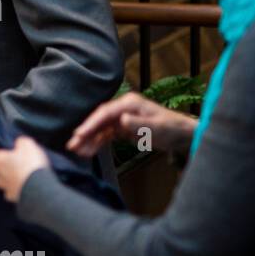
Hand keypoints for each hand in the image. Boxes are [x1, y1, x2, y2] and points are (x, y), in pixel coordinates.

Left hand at [0, 137, 50, 202]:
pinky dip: (18, 187)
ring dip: (11, 176)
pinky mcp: (14, 198)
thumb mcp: (27, 144)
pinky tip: (26, 184)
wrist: (40, 190)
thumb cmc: (30, 164)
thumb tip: (18, 144)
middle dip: (5, 162)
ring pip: (5, 180)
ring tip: (22, 172)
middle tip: (15, 157)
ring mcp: (5, 188)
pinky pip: (13, 190)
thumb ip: (19, 142)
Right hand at [66, 91, 195, 157]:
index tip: (80, 133)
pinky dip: (97, 143)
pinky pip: (105, 136)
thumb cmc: (172, 128)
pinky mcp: (122, 129)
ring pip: (100, 129)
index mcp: (129, 103)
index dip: (91, 123)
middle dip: (85, 133)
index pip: (105, 112)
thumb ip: (139, 123)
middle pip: (99, 120)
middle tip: (72, 145)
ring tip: (77, 151)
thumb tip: (121, 120)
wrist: (182, 135)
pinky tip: (88, 152)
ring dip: (88, 140)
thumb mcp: (157, 127)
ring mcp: (121, 119)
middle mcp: (122, 109)